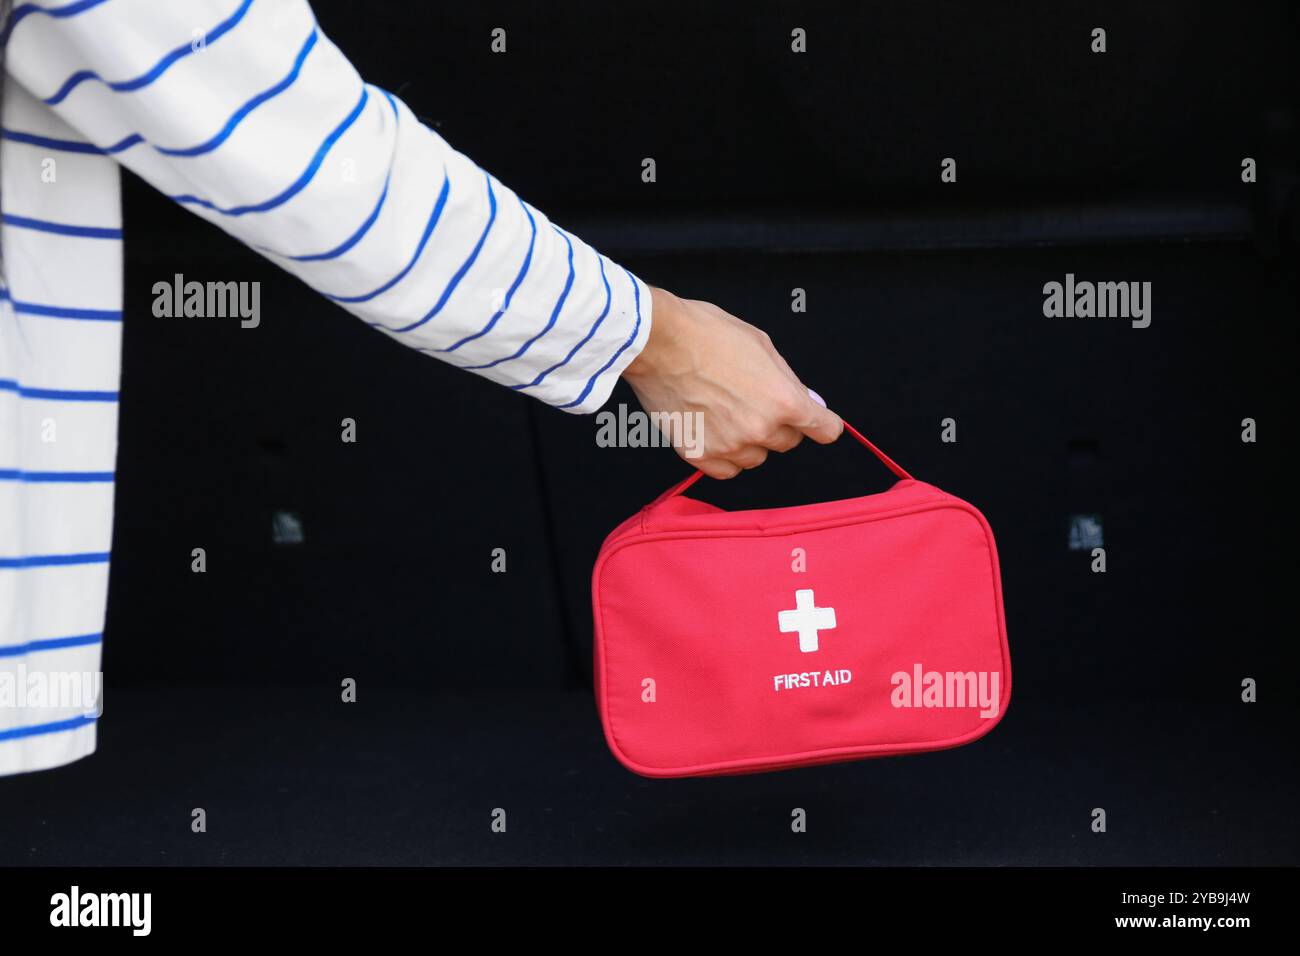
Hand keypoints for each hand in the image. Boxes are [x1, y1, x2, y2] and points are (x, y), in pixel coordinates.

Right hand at [620, 287, 842, 478]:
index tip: (815, 421)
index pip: (825, 430)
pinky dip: (725, 456)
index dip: (822, 423)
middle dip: (779, 425)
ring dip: (750, 442)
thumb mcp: (762, 345)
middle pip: (788, 443)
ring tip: (726, 412)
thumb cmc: (707, 333)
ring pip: (756, 458)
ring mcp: (729, 446)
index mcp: (784, 400)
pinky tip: (714, 431)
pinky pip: (727, 470)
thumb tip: (810, 404)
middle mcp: (760, 429)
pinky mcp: (699, 455)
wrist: (656, 341)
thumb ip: (789, 381)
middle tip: (752, 400)